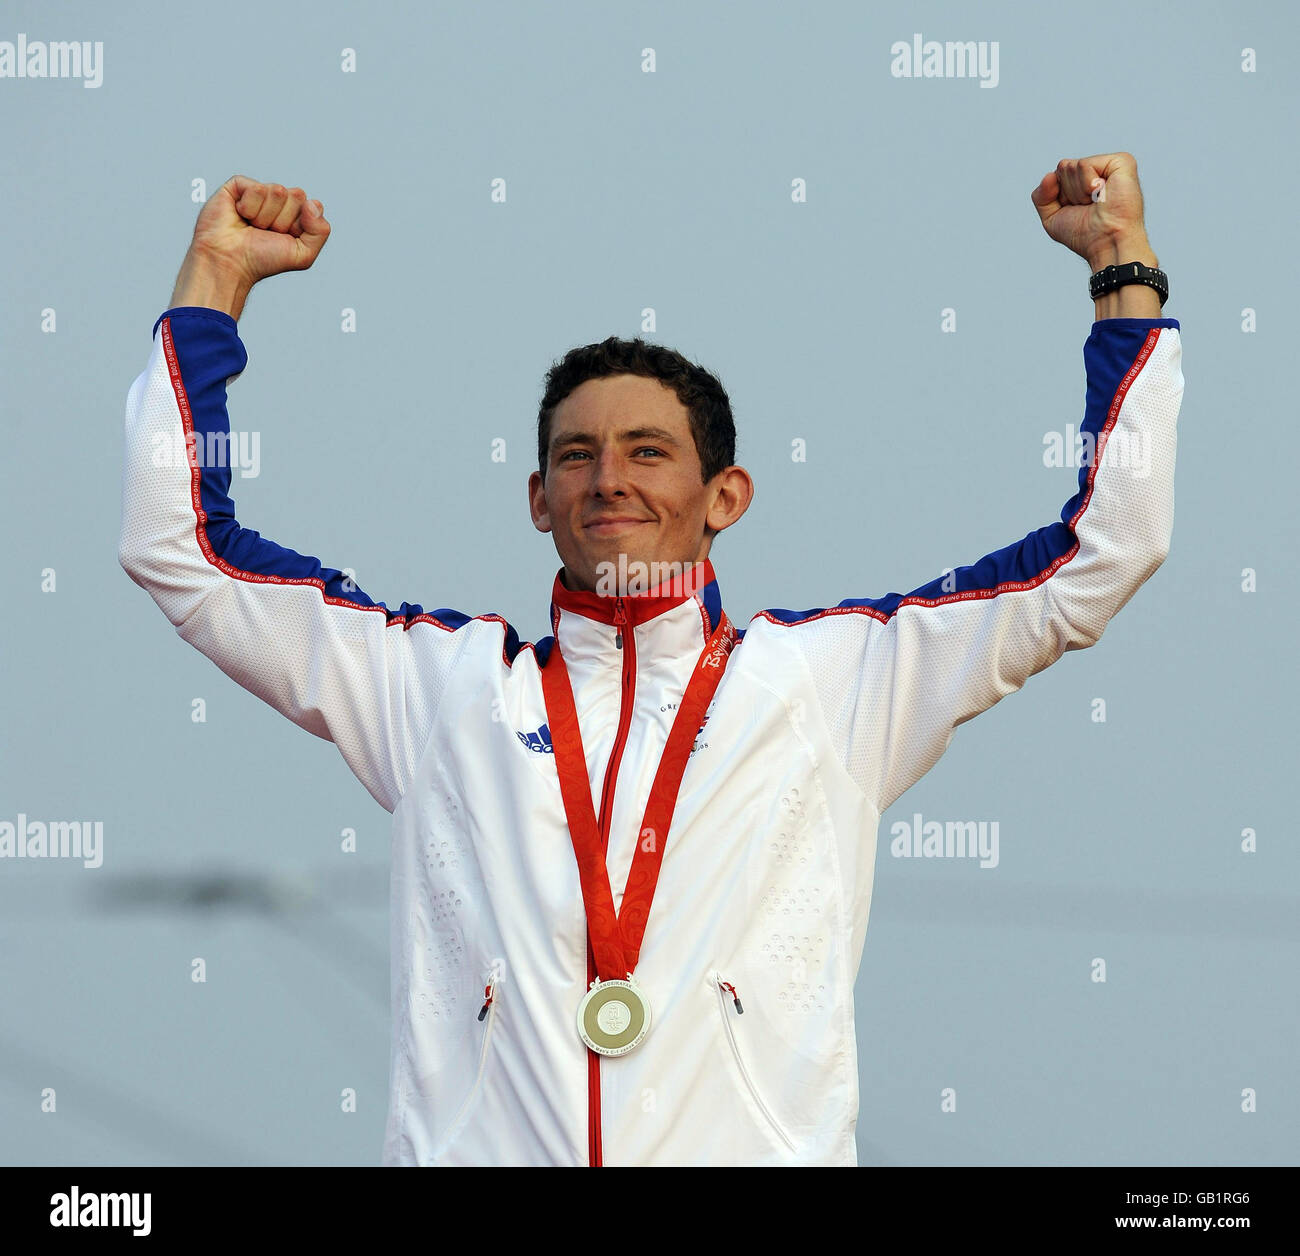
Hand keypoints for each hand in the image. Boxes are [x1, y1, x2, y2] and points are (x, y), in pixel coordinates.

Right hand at [187, 175, 331, 286]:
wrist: (230, 262)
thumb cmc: (263, 259)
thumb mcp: (304, 254)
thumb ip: (321, 231)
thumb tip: (313, 203)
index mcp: (296, 215)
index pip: (313, 206)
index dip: (300, 226)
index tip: (284, 238)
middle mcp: (279, 202)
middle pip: (297, 195)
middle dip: (284, 220)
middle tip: (266, 233)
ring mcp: (260, 192)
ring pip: (278, 191)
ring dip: (265, 216)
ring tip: (252, 226)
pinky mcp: (240, 185)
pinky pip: (257, 188)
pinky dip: (250, 207)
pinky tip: (240, 216)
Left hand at [1031, 153, 1149, 268]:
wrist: (1106, 242)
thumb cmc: (1085, 235)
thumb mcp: (1052, 218)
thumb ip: (1041, 196)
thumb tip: (1049, 175)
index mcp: (1084, 180)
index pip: (1056, 175)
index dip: (1059, 197)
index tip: (1077, 209)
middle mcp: (1097, 170)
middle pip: (1062, 168)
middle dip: (1068, 193)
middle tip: (1088, 206)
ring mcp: (1109, 165)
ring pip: (1071, 167)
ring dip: (1078, 192)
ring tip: (1097, 202)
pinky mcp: (1121, 161)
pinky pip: (1084, 164)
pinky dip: (1087, 184)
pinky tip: (1102, 193)